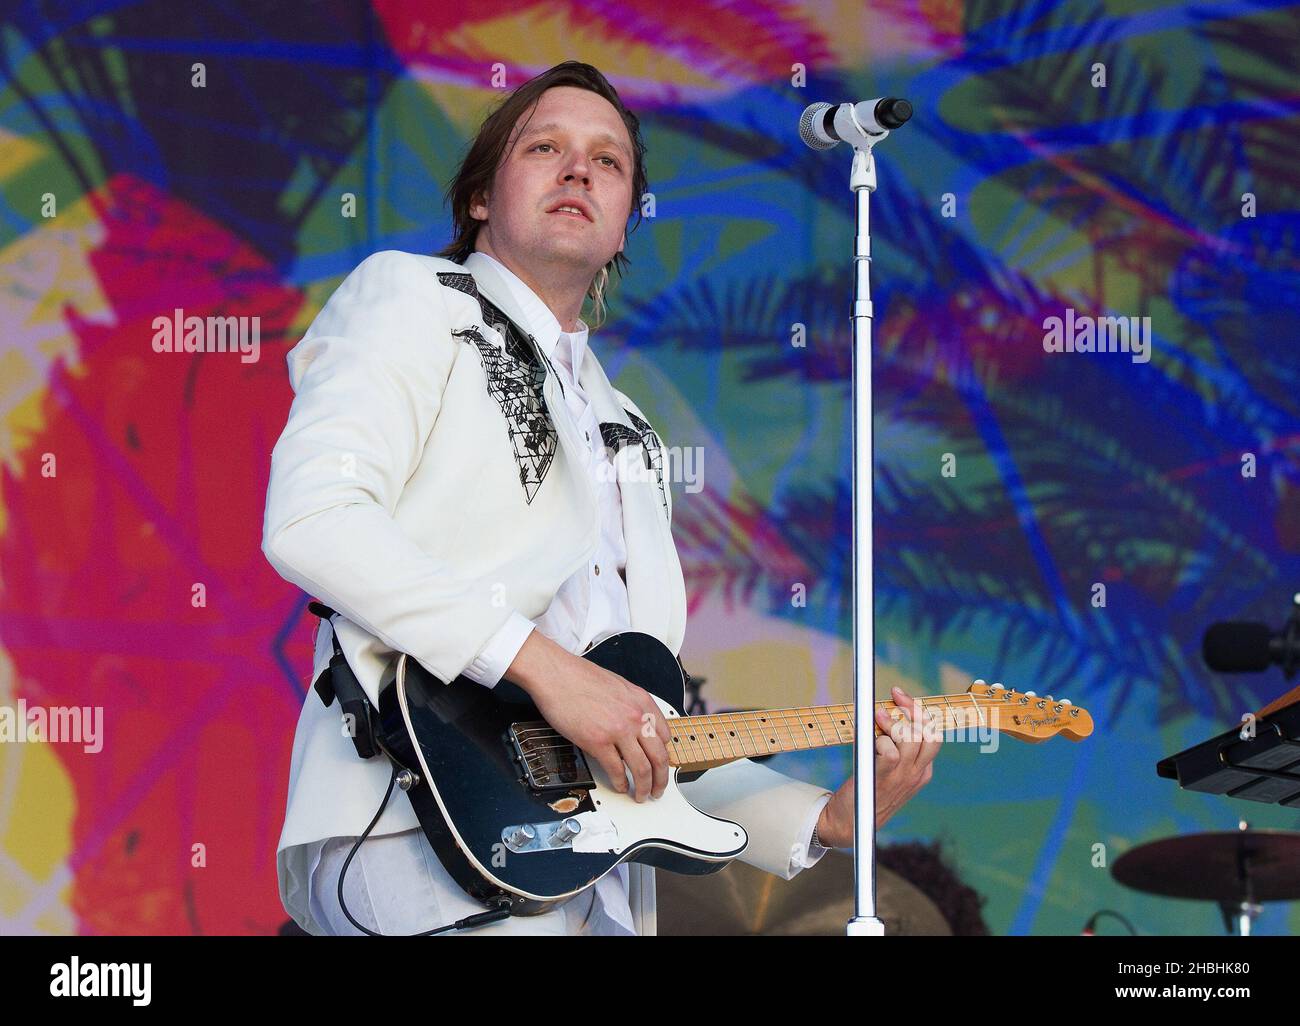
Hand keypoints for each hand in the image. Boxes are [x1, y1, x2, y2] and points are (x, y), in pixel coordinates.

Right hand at [505, 630, 672, 802]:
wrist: (556, 674)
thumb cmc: (580, 677)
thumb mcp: (618, 687)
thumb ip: (631, 707)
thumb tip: (636, 728)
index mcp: (642, 702)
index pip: (665, 736)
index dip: (664, 755)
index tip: (661, 764)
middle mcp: (635, 717)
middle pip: (659, 757)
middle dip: (661, 779)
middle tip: (658, 789)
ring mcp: (618, 730)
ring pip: (641, 769)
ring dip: (643, 787)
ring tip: (640, 795)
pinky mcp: (598, 742)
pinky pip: (616, 770)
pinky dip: (620, 783)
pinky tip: (620, 786)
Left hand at [814, 687, 940, 846]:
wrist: (849, 824)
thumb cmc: (865, 790)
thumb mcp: (888, 770)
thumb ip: (893, 747)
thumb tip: (885, 714)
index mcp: (922, 772)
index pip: (933, 735)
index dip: (918, 710)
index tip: (900, 695)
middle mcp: (917, 774)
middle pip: (929, 732)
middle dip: (912, 707)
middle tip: (893, 697)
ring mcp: (902, 778)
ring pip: (911, 739)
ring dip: (892, 722)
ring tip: (877, 718)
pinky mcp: (884, 779)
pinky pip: (891, 752)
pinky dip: (880, 740)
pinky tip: (871, 742)